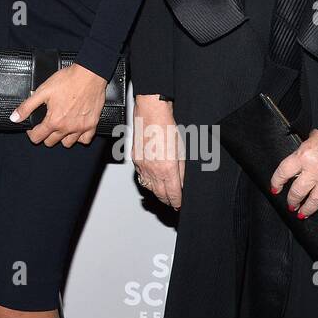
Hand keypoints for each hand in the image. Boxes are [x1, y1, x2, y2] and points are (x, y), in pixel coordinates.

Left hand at [12, 62, 105, 146]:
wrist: (89, 74)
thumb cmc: (67, 80)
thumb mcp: (42, 91)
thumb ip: (27, 107)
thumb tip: (14, 118)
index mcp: (53, 121)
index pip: (37, 138)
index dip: (31, 133)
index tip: (32, 127)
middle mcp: (67, 128)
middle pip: (51, 142)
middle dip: (45, 135)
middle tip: (46, 124)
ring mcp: (81, 128)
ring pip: (68, 143)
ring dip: (62, 138)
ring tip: (60, 126)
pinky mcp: (92, 124)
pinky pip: (85, 140)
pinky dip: (79, 137)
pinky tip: (75, 128)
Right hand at [132, 94, 184, 208]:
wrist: (151, 113)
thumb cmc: (167, 126)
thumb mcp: (182, 151)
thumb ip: (182, 171)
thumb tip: (183, 184)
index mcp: (167, 169)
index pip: (173, 194)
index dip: (177, 202)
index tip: (179, 205)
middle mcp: (153, 170)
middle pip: (160, 194)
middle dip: (167, 200)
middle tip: (173, 203)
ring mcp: (142, 165)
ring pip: (149, 187)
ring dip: (157, 193)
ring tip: (163, 195)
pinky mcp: (135, 159)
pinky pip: (141, 176)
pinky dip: (147, 181)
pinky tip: (152, 181)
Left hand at [271, 129, 317, 223]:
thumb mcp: (308, 137)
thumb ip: (301, 152)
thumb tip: (294, 164)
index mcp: (302, 156)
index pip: (283, 173)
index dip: (276, 183)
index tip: (275, 189)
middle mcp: (315, 170)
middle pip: (298, 191)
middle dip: (292, 201)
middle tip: (290, 205)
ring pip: (316, 200)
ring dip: (308, 209)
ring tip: (302, 214)